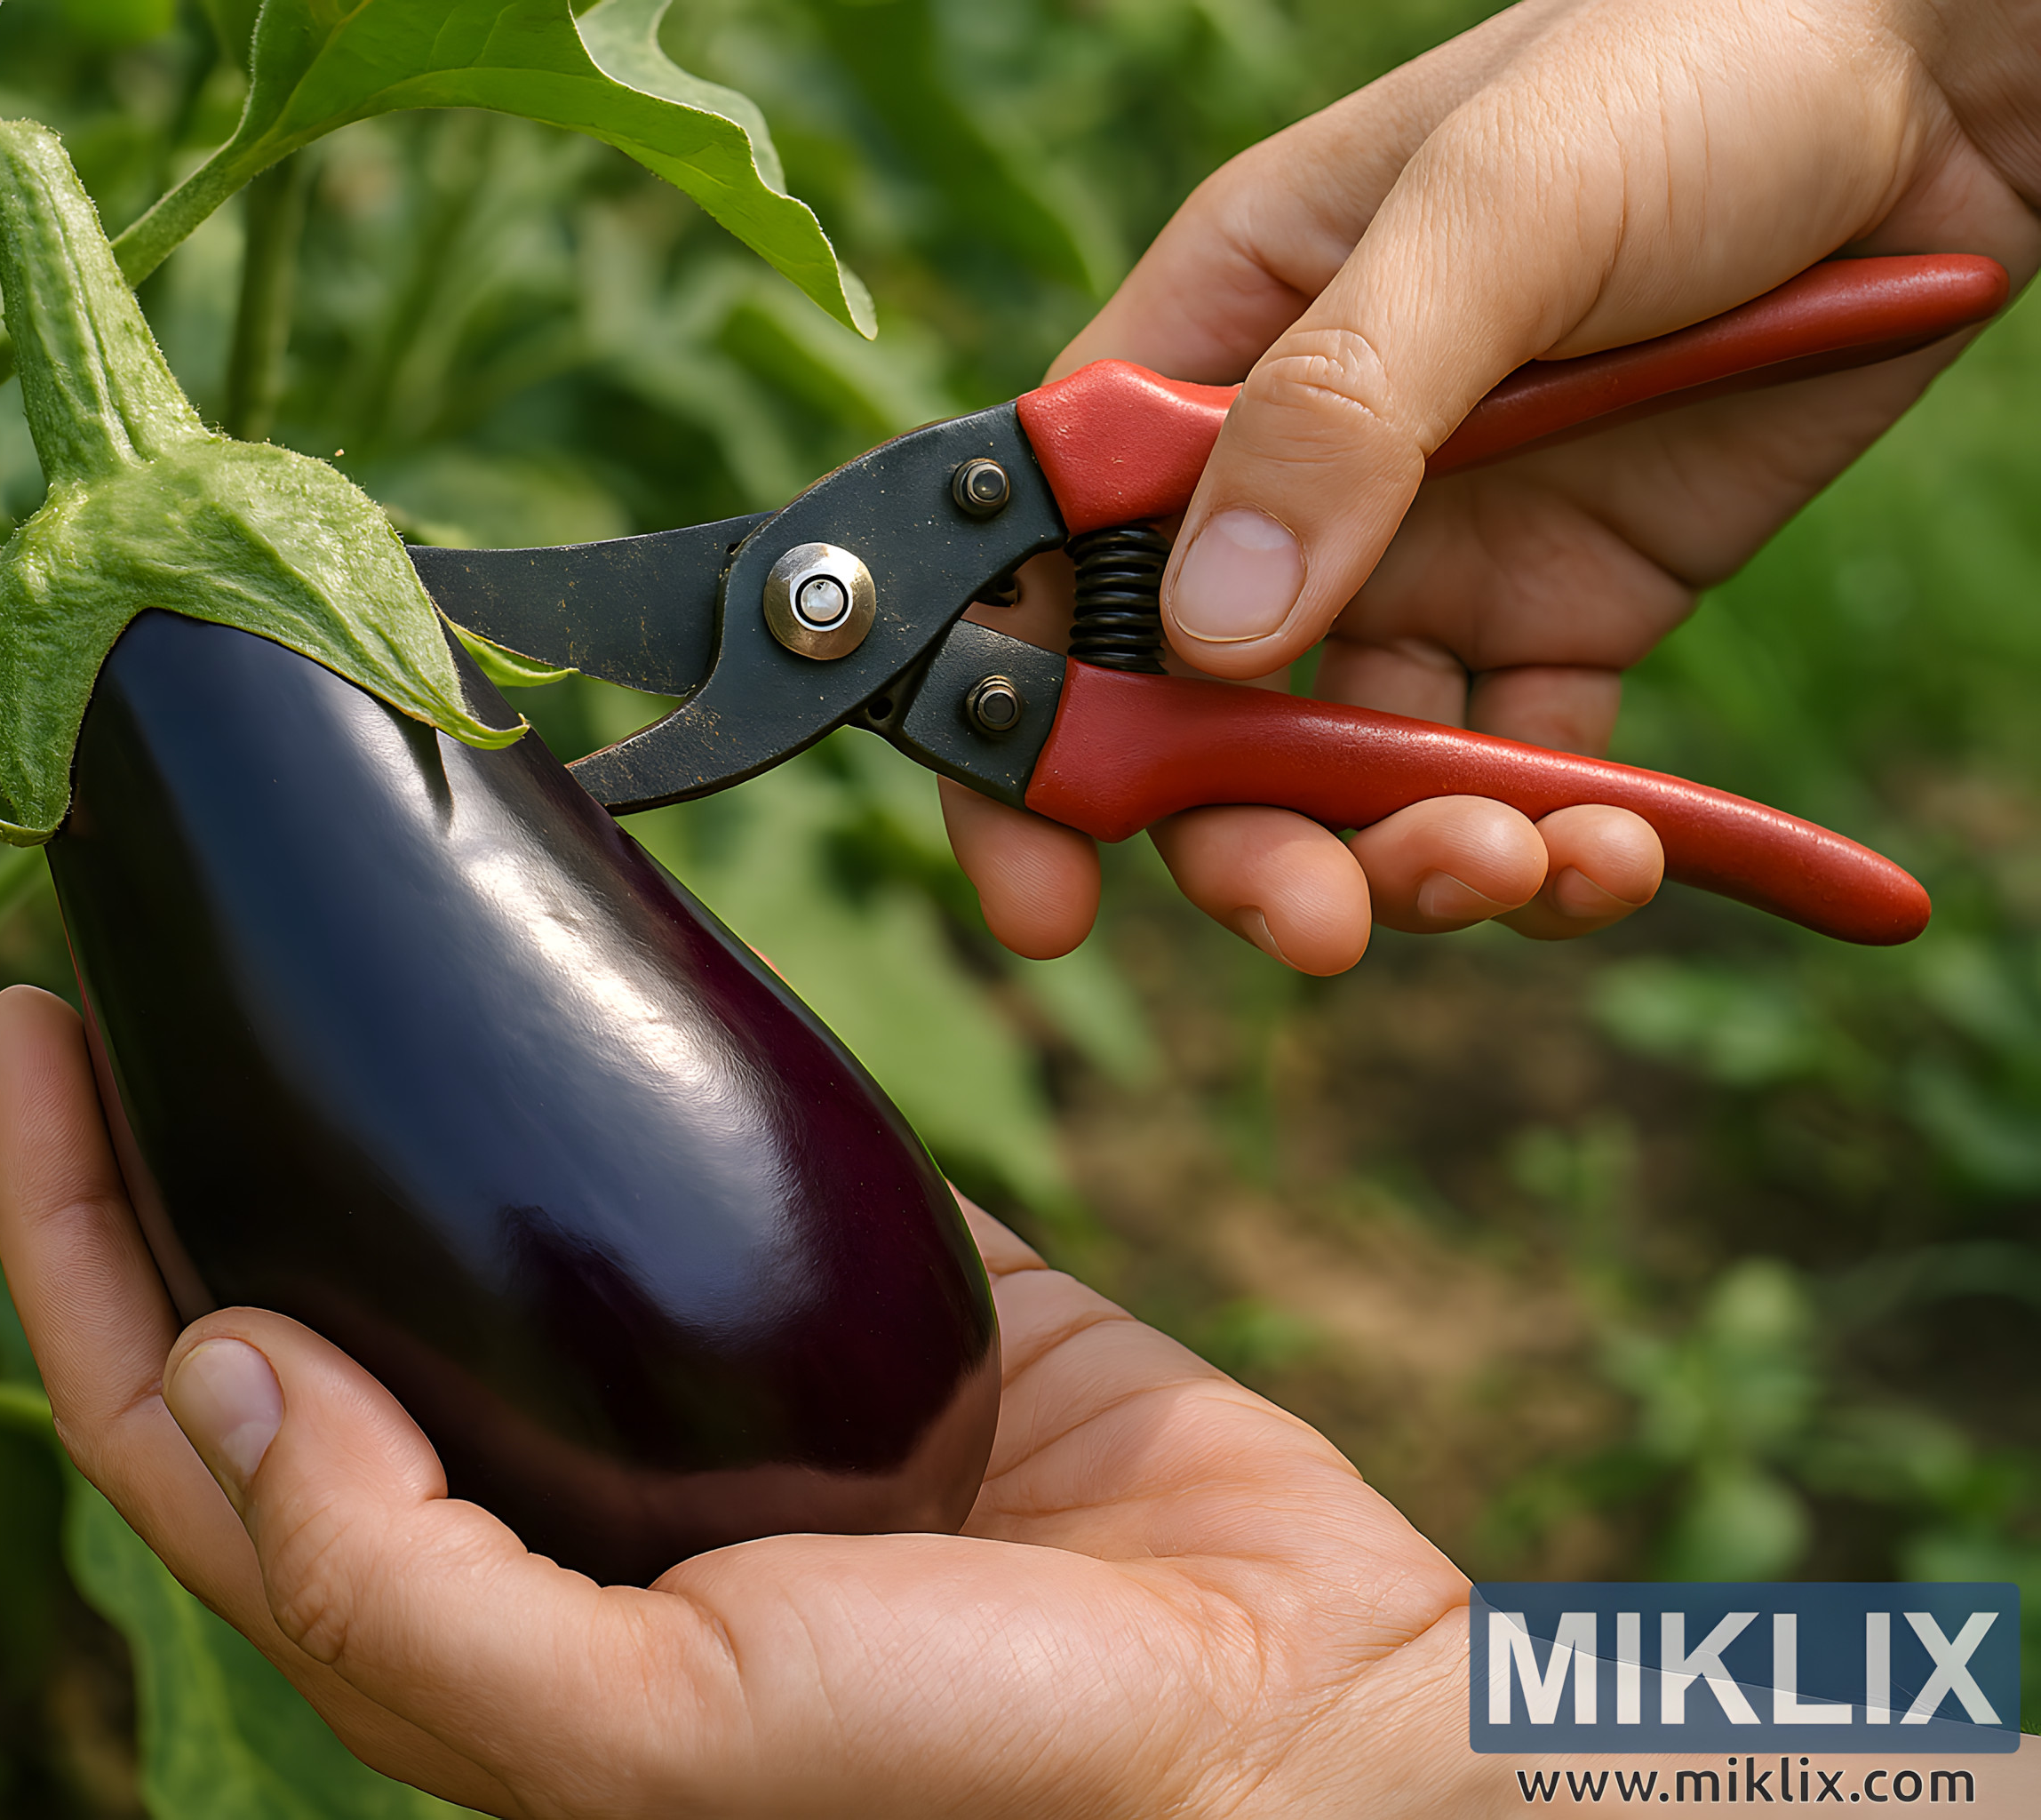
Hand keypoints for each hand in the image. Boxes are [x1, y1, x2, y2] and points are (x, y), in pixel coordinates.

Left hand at [0, 982, 1488, 1817]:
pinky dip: (585, 1046)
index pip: (182, 1429)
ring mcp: (680, 1411)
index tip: (24, 1031)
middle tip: (106, 946)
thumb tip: (204, 1373)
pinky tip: (539, 939)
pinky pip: (667, 1153)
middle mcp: (538, 1518)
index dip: (75, 1241)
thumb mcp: (651, 1730)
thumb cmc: (987, 1766)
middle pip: (281, 1309)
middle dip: (164, 1141)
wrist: (1302, 1717)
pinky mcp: (827, 1313)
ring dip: (342, 1087)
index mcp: (456, 1633)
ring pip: (449, 1228)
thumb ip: (402, 1587)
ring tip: (284, 920)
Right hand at [951, 0, 2040, 969]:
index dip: (1021, 721)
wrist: (1948, 87)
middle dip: (1243, 841)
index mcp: (1211, 348)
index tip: (1043, 880)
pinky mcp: (1566, 615)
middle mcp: (1290, 479)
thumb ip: (1340, 414)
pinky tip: (1617, 853)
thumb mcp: (1493, 213)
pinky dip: (1555, 847)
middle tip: (1318, 924)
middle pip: (1196, 716)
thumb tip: (1212, 631)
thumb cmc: (1692, 67)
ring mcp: (1426, 558)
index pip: (1054, 558)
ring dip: (1413, 859)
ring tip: (1525, 865)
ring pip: (1352, 775)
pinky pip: (1521, 772)